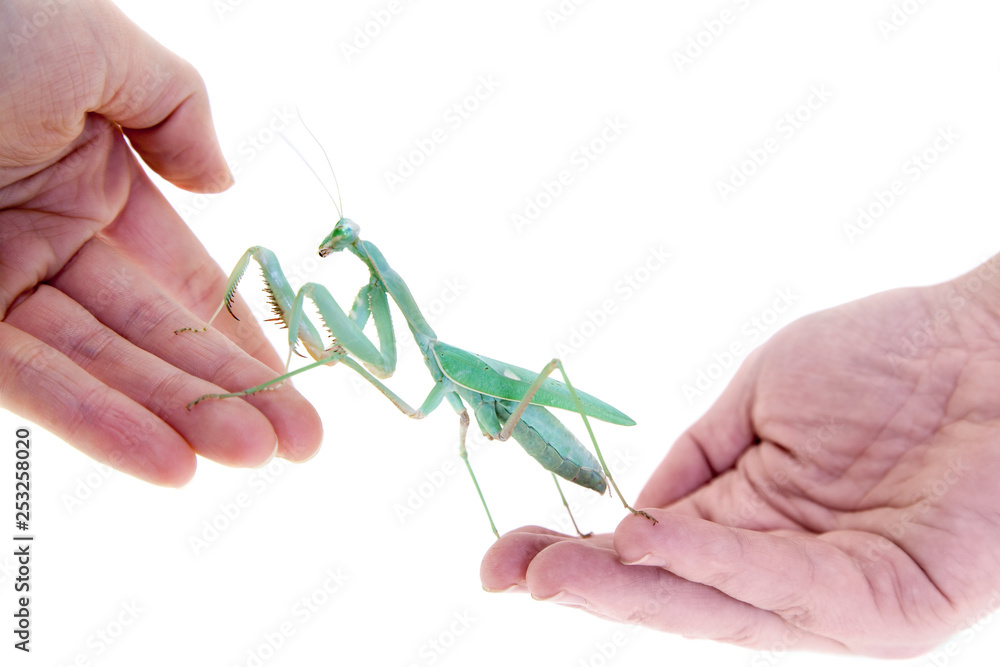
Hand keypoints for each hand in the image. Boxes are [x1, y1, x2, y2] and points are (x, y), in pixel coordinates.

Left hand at [0, 0, 321, 484]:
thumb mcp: (97, 46)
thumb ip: (176, 108)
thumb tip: (222, 186)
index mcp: (89, 175)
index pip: (181, 272)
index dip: (240, 328)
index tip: (293, 379)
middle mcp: (49, 240)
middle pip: (154, 331)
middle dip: (228, 389)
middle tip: (299, 444)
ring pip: (100, 365)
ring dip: (177, 418)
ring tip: (251, 458)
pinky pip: (28, 381)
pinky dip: (98, 422)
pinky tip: (170, 462)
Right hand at [482, 257, 999, 657]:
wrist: (990, 344)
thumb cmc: (886, 362)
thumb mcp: (758, 406)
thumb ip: (695, 463)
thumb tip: (626, 509)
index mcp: (749, 525)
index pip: (650, 555)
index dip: (575, 557)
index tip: (504, 555)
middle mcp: (782, 573)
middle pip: (671, 593)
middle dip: (585, 586)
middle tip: (509, 574)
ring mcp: (833, 596)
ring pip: (715, 605)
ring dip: (630, 588)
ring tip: (555, 572)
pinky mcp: (886, 607)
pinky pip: (786, 589)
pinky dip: (712, 564)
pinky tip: (647, 543)